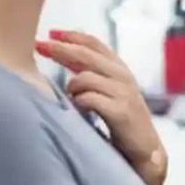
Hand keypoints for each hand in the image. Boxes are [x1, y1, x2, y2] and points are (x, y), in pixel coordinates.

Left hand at [37, 30, 166, 184]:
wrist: (145, 149)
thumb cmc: (122, 120)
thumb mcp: (110, 90)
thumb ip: (91, 73)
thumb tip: (63, 54)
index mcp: (120, 69)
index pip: (94, 43)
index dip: (72, 36)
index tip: (50, 34)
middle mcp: (123, 76)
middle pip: (86, 55)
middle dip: (60, 49)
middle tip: (39, 46)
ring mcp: (123, 93)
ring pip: (84, 78)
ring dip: (71, 88)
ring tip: (72, 99)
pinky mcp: (121, 111)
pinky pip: (89, 99)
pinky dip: (79, 103)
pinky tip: (80, 110)